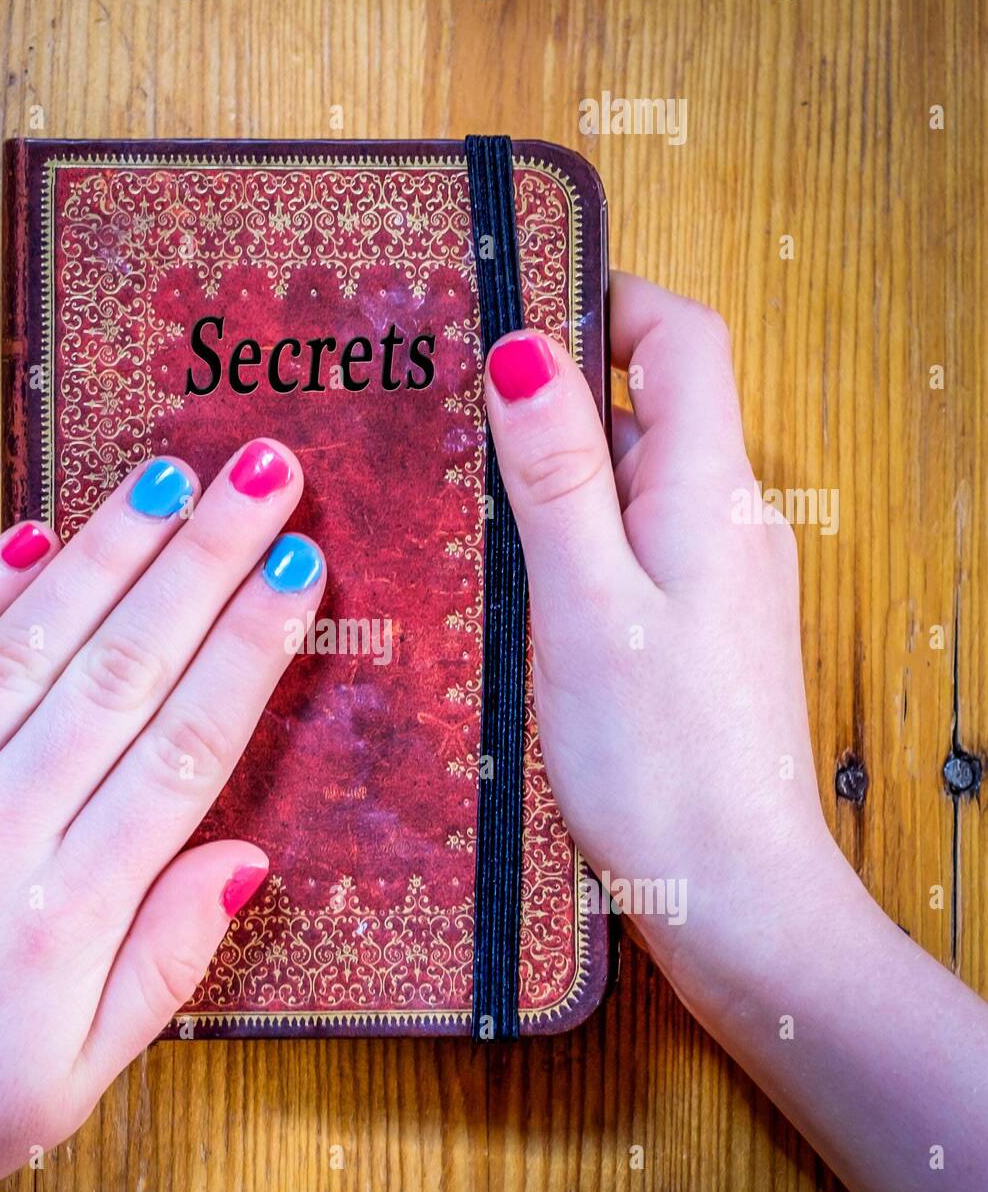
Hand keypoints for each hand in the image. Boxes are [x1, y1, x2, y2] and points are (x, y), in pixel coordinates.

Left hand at [0, 439, 323, 1191]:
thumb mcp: (69, 1084)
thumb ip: (162, 964)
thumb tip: (243, 859)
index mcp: (62, 916)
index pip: (185, 746)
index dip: (249, 646)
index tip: (297, 570)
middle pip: (122, 670)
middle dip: (204, 560)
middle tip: (260, 475)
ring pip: (27, 647)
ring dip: (106, 552)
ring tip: (167, 478)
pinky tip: (28, 537)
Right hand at [483, 272, 842, 993]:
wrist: (732, 893)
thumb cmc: (660, 762)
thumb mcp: (584, 606)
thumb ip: (558, 477)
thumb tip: (526, 353)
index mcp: (709, 494)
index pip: (682, 338)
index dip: (609, 298)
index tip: (520, 303)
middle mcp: (725, 522)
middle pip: (652, 407)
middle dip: (560, 393)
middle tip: (459, 409)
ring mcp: (714, 580)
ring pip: (632, 486)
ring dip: (559, 476)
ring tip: (470, 500)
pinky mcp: (692, 634)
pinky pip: (630, 552)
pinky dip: (573, 543)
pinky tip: (514, 586)